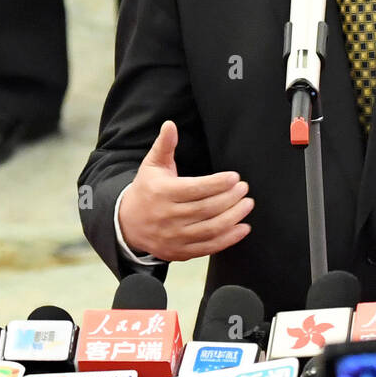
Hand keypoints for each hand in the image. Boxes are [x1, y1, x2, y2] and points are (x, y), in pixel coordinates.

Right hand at [118, 120, 253, 261]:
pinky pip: (208, 247)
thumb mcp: (152, 166)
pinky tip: (243, 228)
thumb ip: (164, 145)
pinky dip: (228, 239)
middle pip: (206, 209)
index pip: (195, 189)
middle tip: (245, 189)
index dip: (218, 183)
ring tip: (247, 204)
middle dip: (230, 198)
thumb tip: (170, 124)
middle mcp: (168, 217)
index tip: (236, 177)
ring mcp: (174, 237)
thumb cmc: (146, 190)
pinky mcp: (180, 252)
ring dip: (233, 217)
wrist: (127, 225)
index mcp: (162, 193)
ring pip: (210, 229)